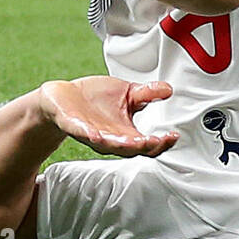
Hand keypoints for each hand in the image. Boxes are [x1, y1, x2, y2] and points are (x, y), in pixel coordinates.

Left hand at [38, 76, 178, 157]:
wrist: (64, 96)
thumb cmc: (96, 99)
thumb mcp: (127, 93)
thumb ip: (147, 94)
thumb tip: (169, 90)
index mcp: (125, 133)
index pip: (147, 145)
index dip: (162, 143)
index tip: (174, 135)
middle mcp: (110, 138)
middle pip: (131, 149)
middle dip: (146, 146)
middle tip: (159, 141)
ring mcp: (91, 134)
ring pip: (108, 144)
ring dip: (121, 144)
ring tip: (136, 142)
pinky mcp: (73, 125)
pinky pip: (81, 132)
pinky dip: (89, 134)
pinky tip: (96, 134)